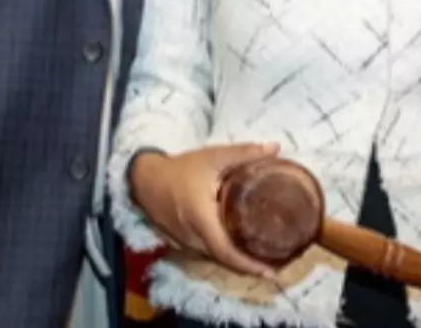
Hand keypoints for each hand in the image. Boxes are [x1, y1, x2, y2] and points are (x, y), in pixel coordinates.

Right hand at [127, 142, 281, 278]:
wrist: (144, 178)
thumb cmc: (180, 169)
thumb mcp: (213, 157)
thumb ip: (244, 153)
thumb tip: (276, 148)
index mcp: (202, 221)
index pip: (226, 253)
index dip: (248, 265)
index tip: (271, 273)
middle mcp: (194, 238)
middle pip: (224, 260)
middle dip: (248, 267)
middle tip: (274, 267)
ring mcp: (186, 242)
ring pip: (215, 258)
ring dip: (236, 262)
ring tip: (261, 260)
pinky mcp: (182, 241)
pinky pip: (206, 253)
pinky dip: (223, 255)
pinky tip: (237, 248)